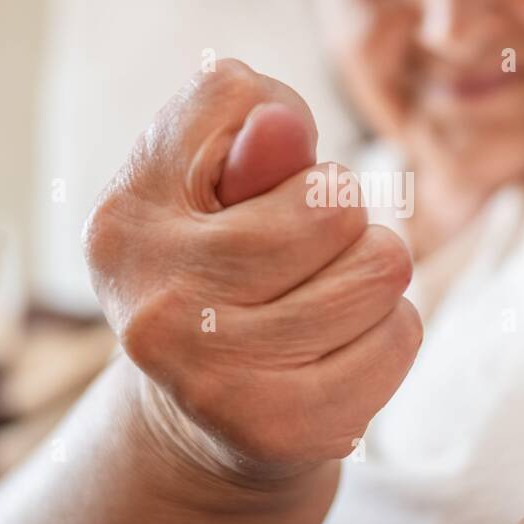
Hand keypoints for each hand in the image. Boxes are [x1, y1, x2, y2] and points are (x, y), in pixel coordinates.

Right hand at [83, 59, 421, 478]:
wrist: (206, 416)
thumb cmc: (224, 267)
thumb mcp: (215, 187)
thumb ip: (247, 137)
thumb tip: (282, 124)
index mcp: (124, 220)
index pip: (232, 95)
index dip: (277, 118)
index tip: (251, 176)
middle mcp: (153, 303)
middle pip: (333, 200)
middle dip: (343, 215)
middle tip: (304, 256)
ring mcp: (211, 374)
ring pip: (379, 267)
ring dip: (371, 274)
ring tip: (323, 301)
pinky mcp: (278, 428)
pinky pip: (398, 336)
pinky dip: (388, 333)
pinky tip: (338, 350)